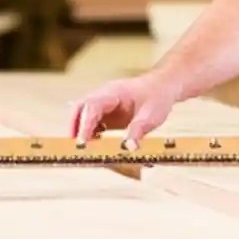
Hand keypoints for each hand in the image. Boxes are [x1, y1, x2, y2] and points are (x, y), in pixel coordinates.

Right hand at [63, 73, 182, 149]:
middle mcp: (104, 96)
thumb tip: (130, 148)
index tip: (82, 143)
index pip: (92, 107)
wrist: (162, 87)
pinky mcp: (105, 113)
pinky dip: (89, 134)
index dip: (85, 125)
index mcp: (113, 93)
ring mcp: (103, 104)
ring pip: (82, 115)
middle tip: (77, 148)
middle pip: (79, 109)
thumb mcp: (152, 115)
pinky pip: (91, 122)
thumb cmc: (157, 97)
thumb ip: (139, 130)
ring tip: (84, 150)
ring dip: (80, 132)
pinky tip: (96, 147)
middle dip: (75, 128)